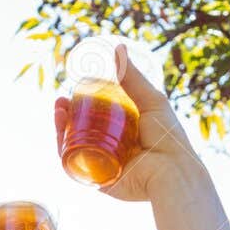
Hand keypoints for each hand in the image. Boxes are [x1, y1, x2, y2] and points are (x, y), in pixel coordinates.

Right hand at [54, 45, 200, 204]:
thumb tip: (117, 48)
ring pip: (75, 148)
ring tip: (58, 113)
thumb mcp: (150, 100)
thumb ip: (133, 78)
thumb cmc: (168, 137)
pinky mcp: (99, 181)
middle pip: (81, 132)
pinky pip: (77, 169)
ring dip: (61, 131)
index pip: (96, 116)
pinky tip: (59, 137)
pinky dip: (64, 154)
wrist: (171, 170)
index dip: (81, 104)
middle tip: (60, 102)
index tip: (72, 90)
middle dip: (66, 117)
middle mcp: (112, 149)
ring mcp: (104, 165)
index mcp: (123, 131)